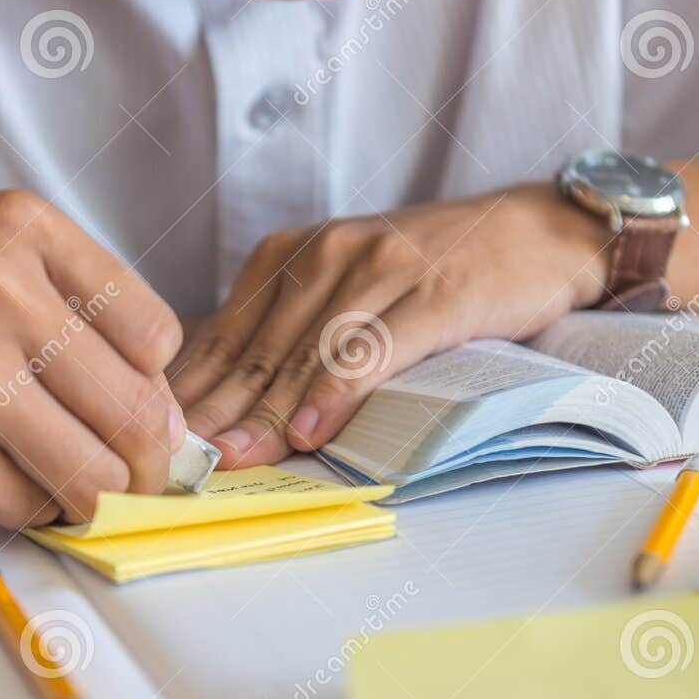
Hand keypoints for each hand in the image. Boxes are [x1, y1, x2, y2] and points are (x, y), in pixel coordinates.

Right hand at [0, 190, 184, 526]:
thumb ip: (72, 318)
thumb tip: (173, 426)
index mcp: (20, 229)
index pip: (157, 335)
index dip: (151, 388)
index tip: (121, 412)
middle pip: (139, 411)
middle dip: (140, 464)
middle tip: (117, 477)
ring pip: (94, 472)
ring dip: (85, 496)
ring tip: (50, 481)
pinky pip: (33, 507)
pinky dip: (30, 512)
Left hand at [168, 185, 610, 467]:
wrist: (543, 233)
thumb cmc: (436, 273)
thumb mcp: (348, 290)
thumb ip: (288, 333)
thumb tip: (218, 402)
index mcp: (293, 255)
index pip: (225, 333)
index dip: (189, 392)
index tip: (155, 440)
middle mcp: (328, 254)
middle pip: (258, 349)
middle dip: (216, 412)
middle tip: (178, 464)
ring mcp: (382, 268)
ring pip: (307, 352)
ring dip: (266, 411)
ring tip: (234, 459)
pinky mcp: (436, 293)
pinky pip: (374, 347)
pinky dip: (338, 392)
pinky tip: (311, 431)